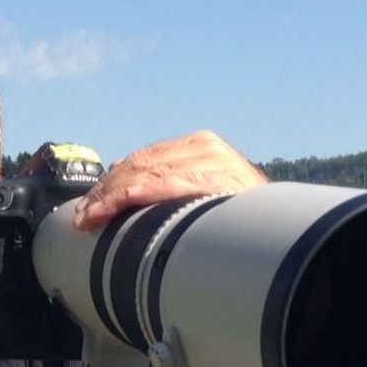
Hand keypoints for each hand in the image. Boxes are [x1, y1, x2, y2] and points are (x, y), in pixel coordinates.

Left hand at [70, 130, 267, 230]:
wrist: (283, 221)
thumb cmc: (240, 214)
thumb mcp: (203, 190)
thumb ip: (171, 183)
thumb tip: (124, 186)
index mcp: (195, 145)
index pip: (140, 161)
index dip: (110, 185)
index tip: (87, 208)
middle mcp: (201, 146)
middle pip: (138, 166)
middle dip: (106, 193)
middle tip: (84, 219)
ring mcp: (210, 158)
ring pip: (146, 174)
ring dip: (113, 198)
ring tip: (91, 218)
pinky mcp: (218, 174)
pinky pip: (170, 183)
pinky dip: (141, 193)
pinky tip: (122, 201)